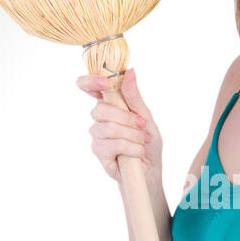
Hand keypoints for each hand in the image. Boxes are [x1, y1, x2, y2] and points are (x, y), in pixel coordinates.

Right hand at [75, 66, 161, 183]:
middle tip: (142, 125)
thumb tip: (129, 72)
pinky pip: (111, 144)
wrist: (150, 168)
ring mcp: (97, 135)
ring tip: (143, 141)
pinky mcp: (99, 151)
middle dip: (126, 118)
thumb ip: (134, 96)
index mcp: (110, 103)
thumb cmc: (148, 141)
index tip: (104, 82)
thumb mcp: (146, 116)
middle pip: (100, 109)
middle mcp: (100, 118)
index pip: (89, 86)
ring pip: (108, 128)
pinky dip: (130, 147)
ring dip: (131, 135)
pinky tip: (137, 152)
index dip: (91, 81)